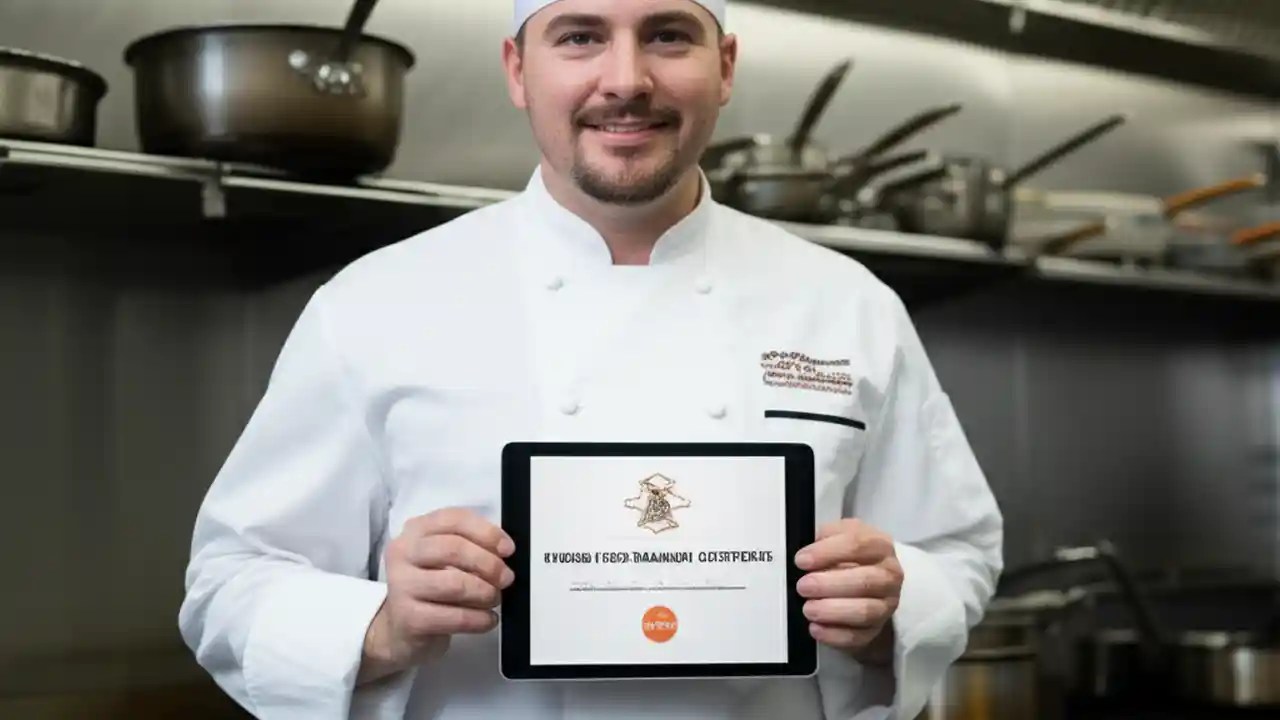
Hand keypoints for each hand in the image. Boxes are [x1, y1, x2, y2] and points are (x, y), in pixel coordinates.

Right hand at [358, 508, 514, 683]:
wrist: (400, 630)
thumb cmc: (429, 589)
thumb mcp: (443, 559)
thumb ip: (469, 547)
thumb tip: (503, 552)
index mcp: (416, 531)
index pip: (454, 519)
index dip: (487, 532)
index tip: (508, 549)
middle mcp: (403, 553)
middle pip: (454, 549)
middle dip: (489, 564)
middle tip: (506, 578)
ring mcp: (402, 586)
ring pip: (456, 584)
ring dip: (486, 593)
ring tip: (494, 599)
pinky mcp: (409, 619)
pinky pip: (456, 617)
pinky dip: (480, 619)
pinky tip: (488, 619)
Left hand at [794, 519, 902, 664]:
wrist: (868, 576)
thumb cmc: (849, 553)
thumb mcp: (838, 534)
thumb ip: (823, 537)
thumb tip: (805, 553)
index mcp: (879, 546)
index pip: (857, 545)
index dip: (827, 553)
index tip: (801, 560)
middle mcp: (889, 576)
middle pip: (864, 581)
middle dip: (829, 585)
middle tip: (803, 586)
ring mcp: (886, 604)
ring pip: (865, 611)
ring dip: (833, 611)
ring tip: (808, 608)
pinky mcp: (876, 629)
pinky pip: (859, 637)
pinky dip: (835, 635)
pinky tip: (816, 628)